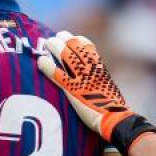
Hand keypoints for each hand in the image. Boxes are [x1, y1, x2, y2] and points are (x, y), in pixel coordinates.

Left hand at [36, 31, 155, 155]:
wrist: (114, 118)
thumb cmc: (111, 106)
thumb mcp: (106, 85)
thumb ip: (96, 77)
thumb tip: (88, 77)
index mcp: (99, 65)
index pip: (86, 45)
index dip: (76, 40)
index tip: (68, 38)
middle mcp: (90, 67)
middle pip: (73, 45)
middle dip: (61, 40)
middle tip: (51, 40)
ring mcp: (81, 76)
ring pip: (64, 55)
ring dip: (52, 47)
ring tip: (45, 44)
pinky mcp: (72, 88)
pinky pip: (56, 73)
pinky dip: (47, 66)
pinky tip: (40, 61)